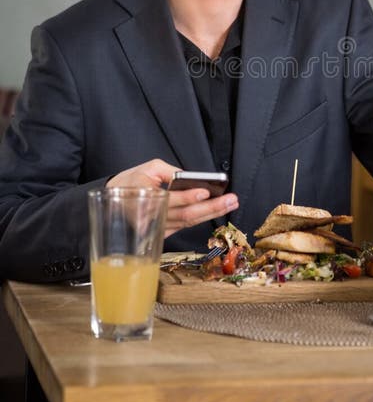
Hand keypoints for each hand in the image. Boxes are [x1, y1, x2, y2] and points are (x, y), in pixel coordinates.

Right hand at [106, 159, 238, 238]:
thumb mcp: (149, 168)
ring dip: (211, 214)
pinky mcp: (161, 233)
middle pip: (185, 215)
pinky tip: (216, 211)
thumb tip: (192, 180)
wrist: (113, 199)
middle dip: (211, 207)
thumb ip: (171, 172)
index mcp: (146, 198)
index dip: (189, 197)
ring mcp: (157, 228)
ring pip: (187, 223)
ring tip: (230, 204)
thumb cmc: (132, 180)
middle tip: (231, 199)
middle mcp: (152, 218)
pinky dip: (201, 219)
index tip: (206, 191)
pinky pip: (184, 226)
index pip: (171, 200)